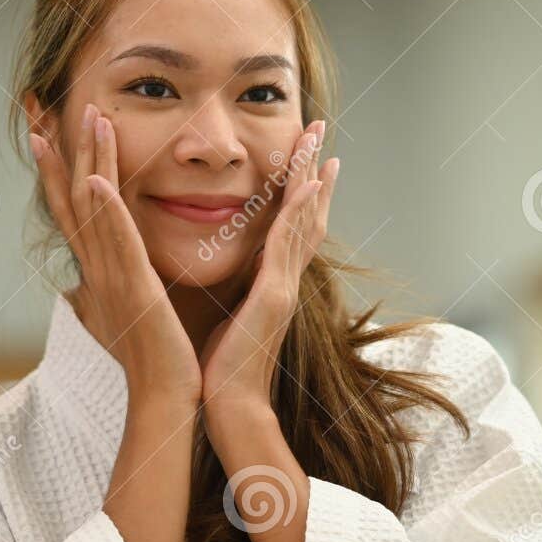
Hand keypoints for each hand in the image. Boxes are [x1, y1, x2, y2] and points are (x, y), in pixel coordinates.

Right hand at [30, 103, 201, 407]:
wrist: (165, 398)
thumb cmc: (155, 359)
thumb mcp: (133, 312)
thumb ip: (118, 287)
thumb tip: (97, 282)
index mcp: (102, 270)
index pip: (73, 211)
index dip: (57, 171)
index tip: (44, 132)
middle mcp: (99, 268)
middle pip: (73, 199)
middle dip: (62, 151)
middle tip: (45, 108)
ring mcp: (113, 277)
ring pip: (95, 209)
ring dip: (89, 162)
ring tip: (89, 119)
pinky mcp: (134, 289)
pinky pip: (117, 243)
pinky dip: (105, 211)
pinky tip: (96, 180)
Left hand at [200, 119, 338, 413]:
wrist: (230, 408)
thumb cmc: (222, 373)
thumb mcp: (229, 323)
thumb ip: (235, 299)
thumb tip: (228, 286)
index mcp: (272, 287)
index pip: (291, 230)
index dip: (302, 194)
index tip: (310, 161)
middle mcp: (285, 282)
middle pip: (307, 216)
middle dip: (314, 173)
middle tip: (319, 133)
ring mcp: (284, 288)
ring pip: (302, 221)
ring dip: (311, 179)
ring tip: (317, 143)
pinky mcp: (273, 296)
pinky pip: (287, 244)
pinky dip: (298, 212)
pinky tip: (307, 183)